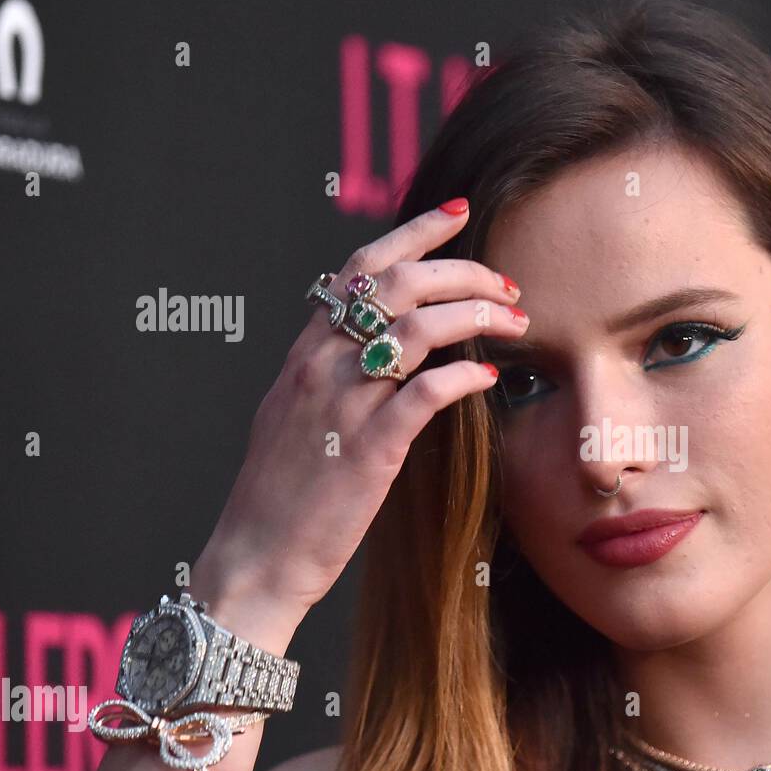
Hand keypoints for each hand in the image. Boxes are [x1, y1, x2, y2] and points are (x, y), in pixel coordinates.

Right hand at [190, 199, 526, 649]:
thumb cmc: (280, 495)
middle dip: (464, 270)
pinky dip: (465, 375)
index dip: (414, 231)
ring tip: (514, 321)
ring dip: (478, 314)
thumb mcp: (293, 417)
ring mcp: (343, 405)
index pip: (358, 266)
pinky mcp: (370, 449)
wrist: (256, 558)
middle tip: (507, 282)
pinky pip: (426, 392)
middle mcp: (320, 366)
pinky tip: (489, 375)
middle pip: (398, 284)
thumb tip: (373, 347)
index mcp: (303, 354)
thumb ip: (327, 374)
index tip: (458, 212)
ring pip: (418, 328)